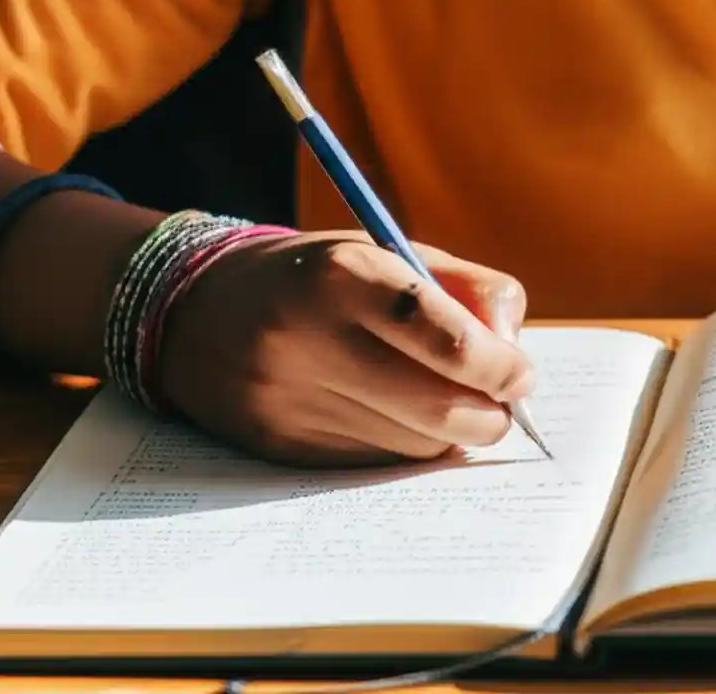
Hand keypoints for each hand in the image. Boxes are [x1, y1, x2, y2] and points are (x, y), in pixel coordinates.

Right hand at [155, 230, 533, 466]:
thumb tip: (516, 356)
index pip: (450, 342)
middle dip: (490, 415)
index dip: (502, 368)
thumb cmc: (319, 276)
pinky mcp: (279, 446)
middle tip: (500, 403)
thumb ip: (469, 291)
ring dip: (448, 434)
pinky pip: (373, 463)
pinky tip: (389, 415)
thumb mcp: (391, 253)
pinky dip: (401, 445)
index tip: (520, 375)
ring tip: (440, 400)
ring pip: (413, 446)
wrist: (195, 309)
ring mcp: (289, 400)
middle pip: (439, 410)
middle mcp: (309, 338)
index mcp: (344, 276)